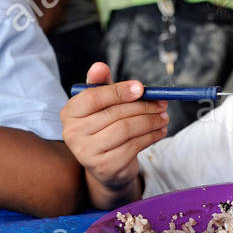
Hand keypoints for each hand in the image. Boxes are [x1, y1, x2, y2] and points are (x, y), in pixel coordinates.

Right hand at [61, 61, 167, 190]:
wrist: (105, 166)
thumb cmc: (103, 127)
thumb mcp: (101, 105)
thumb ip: (101, 85)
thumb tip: (99, 66)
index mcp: (69, 113)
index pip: (92, 97)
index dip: (118, 91)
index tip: (141, 88)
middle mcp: (72, 133)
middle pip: (113, 113)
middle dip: (143, 106)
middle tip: (161, 103)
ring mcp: (87, 152)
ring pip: (126, 129)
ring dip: (150, 121)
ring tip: (163, 116)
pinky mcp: (105, 166)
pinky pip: (133, 146)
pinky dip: (151, 136)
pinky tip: (159, 131)